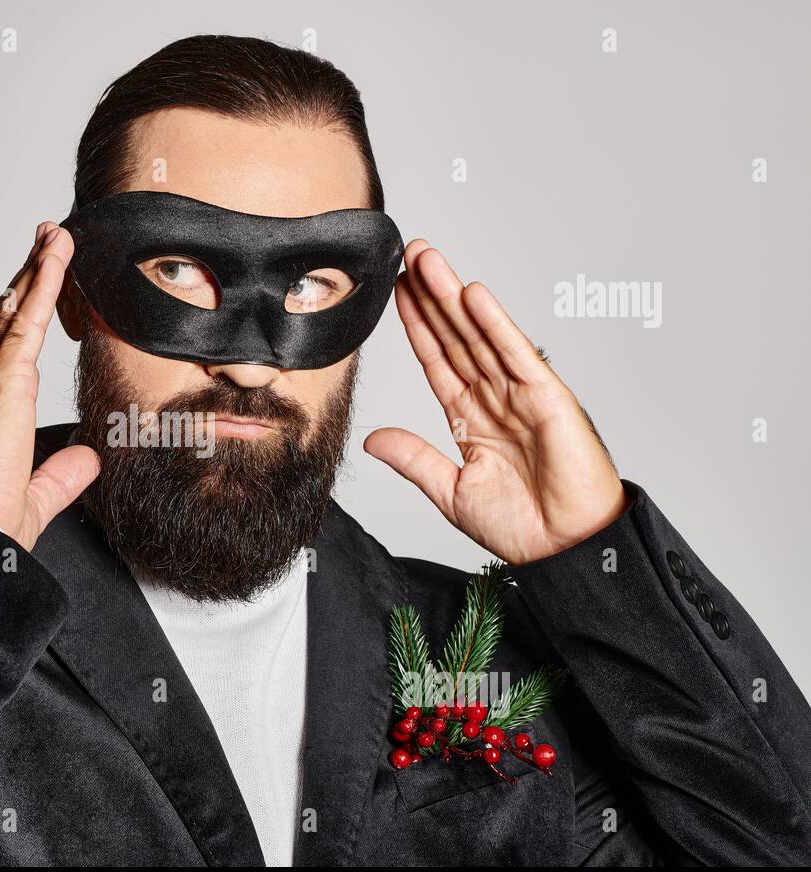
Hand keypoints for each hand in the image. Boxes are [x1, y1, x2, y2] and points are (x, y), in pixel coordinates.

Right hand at [0, 223, 99, 551]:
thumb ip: (62, 474)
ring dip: (36, 270)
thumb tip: (87, 460)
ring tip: (54, 236)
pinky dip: (44, 281)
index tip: (32, 293)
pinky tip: (58, 255)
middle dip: (25, 280)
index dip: (18, 319)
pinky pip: (28, 318)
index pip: (3, 354)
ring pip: (14, 310)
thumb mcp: (36, 494)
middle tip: (43, 244)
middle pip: (4, 320)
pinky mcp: (4, 379)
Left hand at [364, 240, 626, 564]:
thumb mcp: (450, 491)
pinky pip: (514, 353)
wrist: (564, 551)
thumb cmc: (521, 526)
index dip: (416, 325)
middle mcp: (494, 398)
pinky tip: (472, 295)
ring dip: (453, 296)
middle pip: (454, 336)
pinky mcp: (547, 397)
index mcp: (471, 418)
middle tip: (407, 255)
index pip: (436, 359)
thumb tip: (373, 439)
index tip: (396, 292)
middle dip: (430, 296)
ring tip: (427, 260)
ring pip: (479, 335)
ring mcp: (521, 393)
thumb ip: (414, 459)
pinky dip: (494, 323)